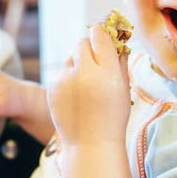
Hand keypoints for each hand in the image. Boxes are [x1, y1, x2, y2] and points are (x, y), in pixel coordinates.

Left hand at [48, 24, 129, 146]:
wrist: (91, 143)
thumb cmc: (112, 116)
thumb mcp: (124, 88)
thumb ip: (120, 61)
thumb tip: (118, 40)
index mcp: (107, 72)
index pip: (99, 36)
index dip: (101, 35)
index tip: (103, 37)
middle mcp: (84, 73)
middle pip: (82, 42)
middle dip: (88, 47)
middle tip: (95, 60)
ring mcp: (65, 80)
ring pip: (70, 58)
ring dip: (78, 65)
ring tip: (86, 87)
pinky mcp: (52, 88)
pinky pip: (61, 74)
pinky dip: (68, 80)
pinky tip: (76, 97)